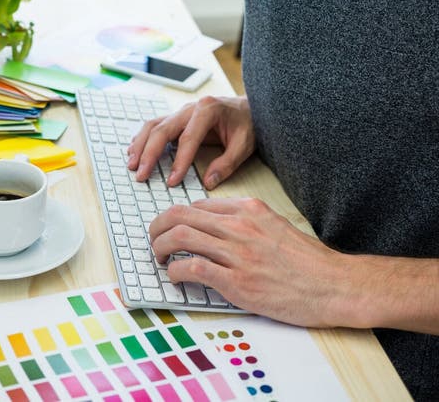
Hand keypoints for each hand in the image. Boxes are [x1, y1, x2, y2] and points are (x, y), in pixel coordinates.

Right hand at [127, 94, 254, 188]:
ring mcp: (182, 112)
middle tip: (141, 174)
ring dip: (141, 145)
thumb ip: (227, 164)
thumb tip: (208, 182)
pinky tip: (135, 150)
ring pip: (154, 125)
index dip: (179, 161)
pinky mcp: (178, 118)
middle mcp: (191, 108)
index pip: (188, 138)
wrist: (249, 107)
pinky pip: (156, 126)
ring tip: (132, 164)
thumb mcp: (244, 145)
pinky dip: (143, 138)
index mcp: (208, 110)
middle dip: (149, 153)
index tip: (172, 181)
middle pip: (163, 129)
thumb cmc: (247, 123)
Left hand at [150, 197, 345, 326]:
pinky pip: (193, 268)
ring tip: (159, 258)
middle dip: (158, 226)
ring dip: (160, 247)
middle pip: (181, 214)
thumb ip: (246, 221)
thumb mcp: (275, 224)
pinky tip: (175, 277)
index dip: (177, 216)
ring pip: (181, 236)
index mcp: (248, 208)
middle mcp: (240, 225)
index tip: (170, 228)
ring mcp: (238, 253)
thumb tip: (216, 226)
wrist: (333, 284)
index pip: (198, 204)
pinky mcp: (238, 281)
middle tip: (153, 240)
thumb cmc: (307, 260)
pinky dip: (176, 271)